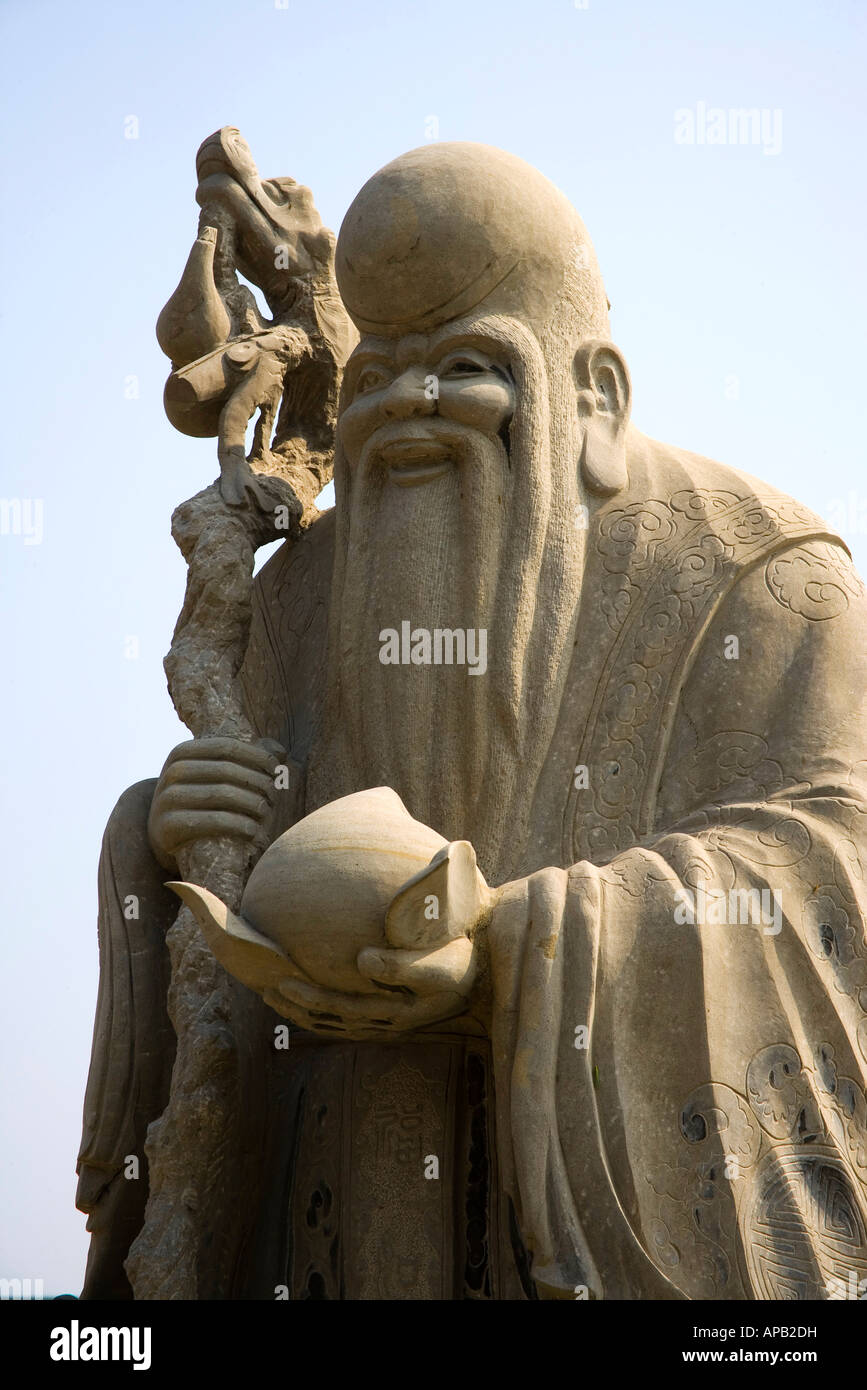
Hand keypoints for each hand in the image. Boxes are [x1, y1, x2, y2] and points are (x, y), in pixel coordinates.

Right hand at [148, 736, 290, 869]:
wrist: (166, 834)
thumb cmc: (201, 800)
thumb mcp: (215, 775)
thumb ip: (247, 759)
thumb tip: (279, 750)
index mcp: (182, 752)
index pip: (226, 746)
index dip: (256, 756)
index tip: (276, 771)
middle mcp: (171, 772)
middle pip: (226, 770)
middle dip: (257, 782)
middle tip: (274, 796)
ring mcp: (166, 799)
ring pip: (221, 794)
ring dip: (252, 803)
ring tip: (266, 812)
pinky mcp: (168, 827)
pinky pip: (212, 821)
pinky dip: (239, 825)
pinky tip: (254, 830)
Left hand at [266, 840, 496, 1038]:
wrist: (491, 971)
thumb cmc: (465, 962)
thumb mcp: (440, 966)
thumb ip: (402, 967)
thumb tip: (361, 961)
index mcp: (394, 1014)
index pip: (340, 1009)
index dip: (308, 998)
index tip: (280, 981)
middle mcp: (387, 1022)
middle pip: (330, 1020)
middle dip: (297, 1007)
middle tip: (264, 987)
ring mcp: (390, 1019)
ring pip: (337, 1021)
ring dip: (306, 1011)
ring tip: (277, 993)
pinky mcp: (394, 1010)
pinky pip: (351, 1014)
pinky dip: (326, 1009)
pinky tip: (314, 993)